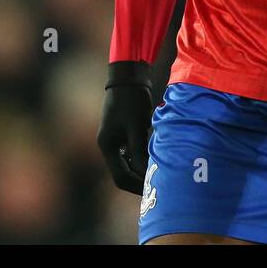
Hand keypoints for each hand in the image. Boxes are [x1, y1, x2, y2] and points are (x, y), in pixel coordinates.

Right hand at [97, 60, 155, 192]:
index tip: (152, 190)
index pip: (120, 177)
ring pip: (128, 164)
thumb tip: (145, 172)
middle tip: (159, 185)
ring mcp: (115, 140)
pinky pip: (132, 153)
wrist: (128, 77)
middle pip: (123, 173)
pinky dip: (142, 158)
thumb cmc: (131, 99)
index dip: (136, 186)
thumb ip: (139, 150)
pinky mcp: (123, 133)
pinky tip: (155, 158)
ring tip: (159, 173)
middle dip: (139, 180)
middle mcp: (108, 146)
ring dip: (142, 170)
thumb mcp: (136, 126)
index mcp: (107, 146)